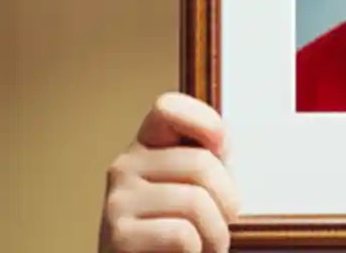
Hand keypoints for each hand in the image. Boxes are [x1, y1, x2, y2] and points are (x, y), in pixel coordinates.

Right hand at [99, 93, 239, 252]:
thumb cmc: (182, 233)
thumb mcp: (202, 186)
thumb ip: (211, 156)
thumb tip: (219, 139)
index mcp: (147, 147)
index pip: (168, 107)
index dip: (204, 121)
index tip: (221, 149)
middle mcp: (125, 166)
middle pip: (201, 163)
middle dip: (227, 202)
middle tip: (221, 225)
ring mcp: (118, 200)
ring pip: (195, 201)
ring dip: (216, 234)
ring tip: (206, 245)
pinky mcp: (119, 236)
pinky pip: (182, 234)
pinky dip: (197, 250)